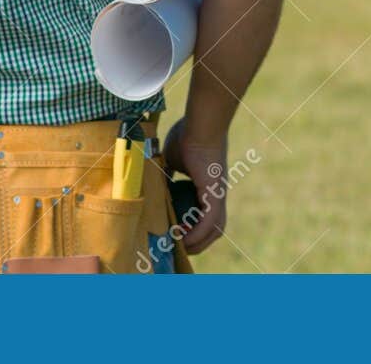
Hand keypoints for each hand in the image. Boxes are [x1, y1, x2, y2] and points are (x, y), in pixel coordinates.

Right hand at [163, 118, 227, 254]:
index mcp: (208, 184)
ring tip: (180, 249)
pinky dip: (198, 234)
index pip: (206, 213)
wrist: (201, 122)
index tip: (176, 234)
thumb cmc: (188, 133)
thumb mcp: (173, 157)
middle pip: (214, 227)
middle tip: (179, 248)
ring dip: (199, 242)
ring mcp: (218, 193)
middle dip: (198, 241)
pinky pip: (210, 222)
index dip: (194, 227)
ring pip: (215, 228)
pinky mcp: (215, 192)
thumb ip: (166, 171)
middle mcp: (217, 191)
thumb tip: (152, 180)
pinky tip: (184, 241)